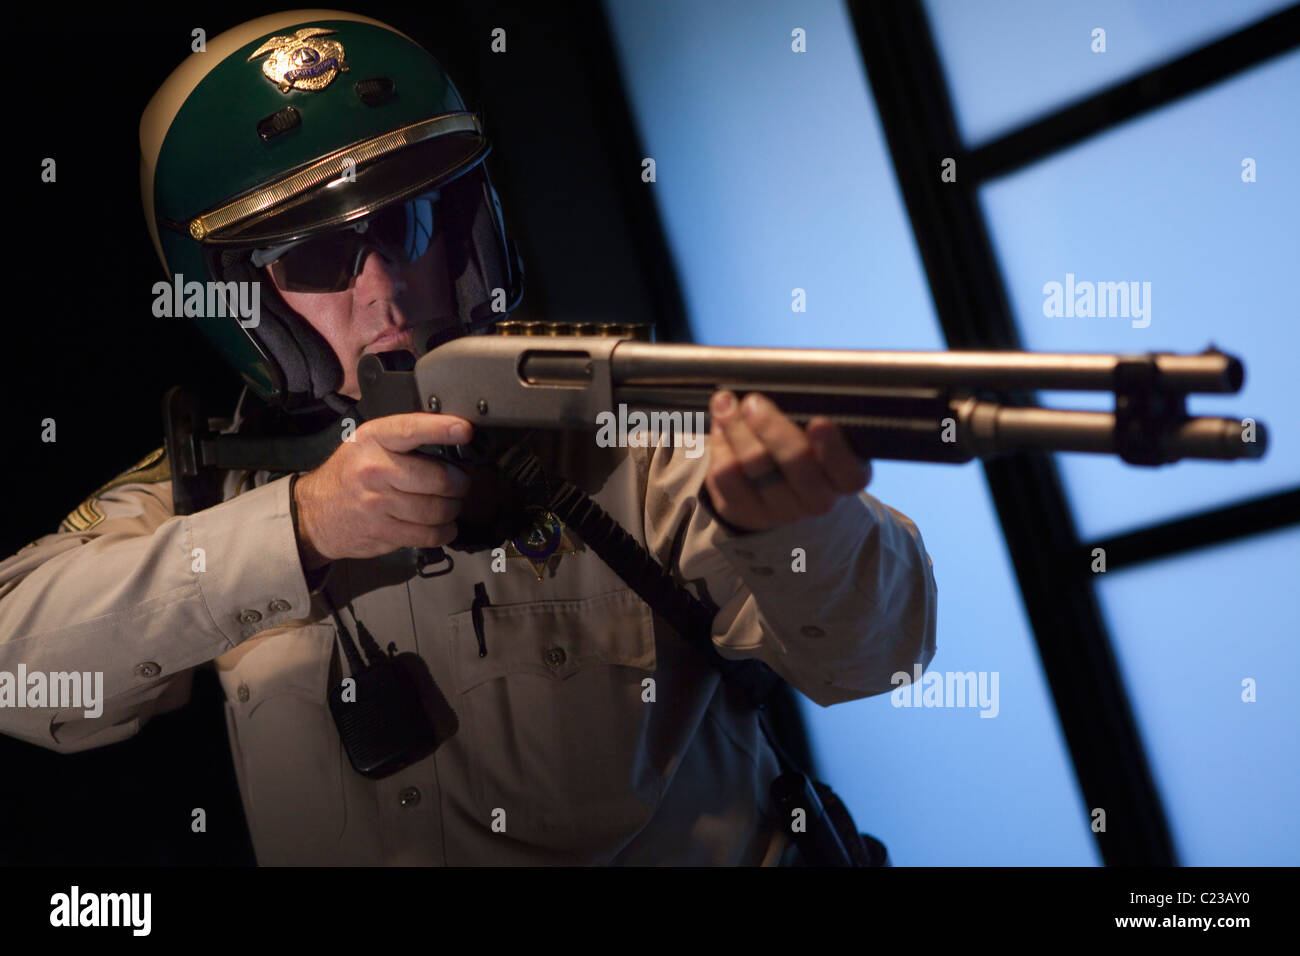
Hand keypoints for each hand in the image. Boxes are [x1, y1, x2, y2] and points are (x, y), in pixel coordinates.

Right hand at [293, 412, 472, 569]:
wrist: (314, 513)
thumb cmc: (349, 474)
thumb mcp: (368, 444)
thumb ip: (404, 439)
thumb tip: (452, 439)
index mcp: (373, 440)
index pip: (410, 429)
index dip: (441, 428)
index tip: (464, 430)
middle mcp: (375, 470)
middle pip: (437, 478)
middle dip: (459, 483)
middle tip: (460, 483)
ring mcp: (378, 504)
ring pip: (437, 510)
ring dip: (453, 509)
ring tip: (450, 504)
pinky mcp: (383, 532)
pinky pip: (428, 534)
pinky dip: (444, 531)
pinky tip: (444, 526)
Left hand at [705, 390, 870, 532]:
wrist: (775, 487)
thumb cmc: (801, 444)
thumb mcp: (813, 428)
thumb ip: (807, 410)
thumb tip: (783, 377)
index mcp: (846, 477)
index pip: (848, 471)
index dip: (833, 448)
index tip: (818, 421)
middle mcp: (818, 500)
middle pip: (795, 462)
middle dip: (771, 425)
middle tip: (753, 401)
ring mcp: (781, 511)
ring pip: (754, 465)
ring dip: (735, 427)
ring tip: (725, 402)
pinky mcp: (746, 513)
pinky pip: (726, 476)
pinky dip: (719, 446)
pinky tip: (720, 429)